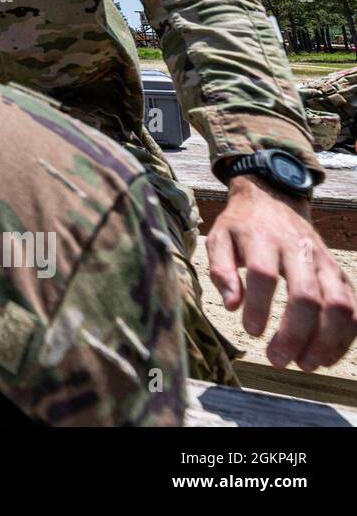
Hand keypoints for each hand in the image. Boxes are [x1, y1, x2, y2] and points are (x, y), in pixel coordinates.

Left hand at [207, 175, 356, 369]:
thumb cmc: (242, 226)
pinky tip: (326, 355)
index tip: (251, 331)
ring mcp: (324, 262)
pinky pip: (354, 306)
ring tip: (304, 363)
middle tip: (277, 359)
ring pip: (338, 304)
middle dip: (294, 333)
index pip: (264, 275)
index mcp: (263, 239)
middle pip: (305, 295)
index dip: (259, 307)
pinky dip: (346, 336)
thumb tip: (231, 304)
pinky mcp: (339, 273)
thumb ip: (220, 269)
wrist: (273, 199)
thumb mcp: (219, 238)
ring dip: (325, 340)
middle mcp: (299, 250)